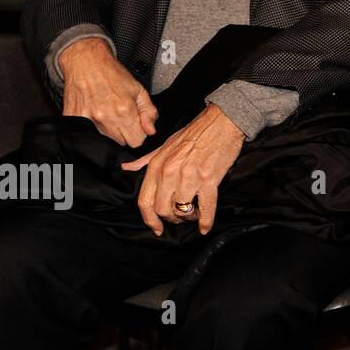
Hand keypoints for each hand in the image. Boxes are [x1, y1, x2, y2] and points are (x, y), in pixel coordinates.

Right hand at [59, 37, 156, 146]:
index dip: (139, 134)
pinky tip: (95, 115)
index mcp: (124, 110)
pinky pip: (86, 134)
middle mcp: (106, 117)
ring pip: (104, 140)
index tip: (136, 126)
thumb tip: (151, 131)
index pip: (137, 141)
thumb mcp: (139, 89)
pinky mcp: (73, 118)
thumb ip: (149, 112)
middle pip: (120, 143)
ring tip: (108, 114)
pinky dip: (92, 129)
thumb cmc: (112, 74)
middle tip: (121, 117)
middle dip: (124, 133)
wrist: (86, 62)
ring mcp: (87, 119)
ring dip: (109, 132)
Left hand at [121, 103, 245, 235]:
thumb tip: (126, 168)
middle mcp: (170, 173)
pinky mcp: (209, 179)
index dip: (149, 219)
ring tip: (193, 214)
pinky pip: (206, 207)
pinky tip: (205, 228)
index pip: (145, 201)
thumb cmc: (195, 132)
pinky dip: (205, 221)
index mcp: (157, 166)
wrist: (222, 121)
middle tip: (179, 217)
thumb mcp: (165, 144)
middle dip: (171, 218)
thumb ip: (145, 160)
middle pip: (162, 209)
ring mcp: (190, 177)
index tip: (156, 227)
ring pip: (182, 210)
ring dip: (188, 217)